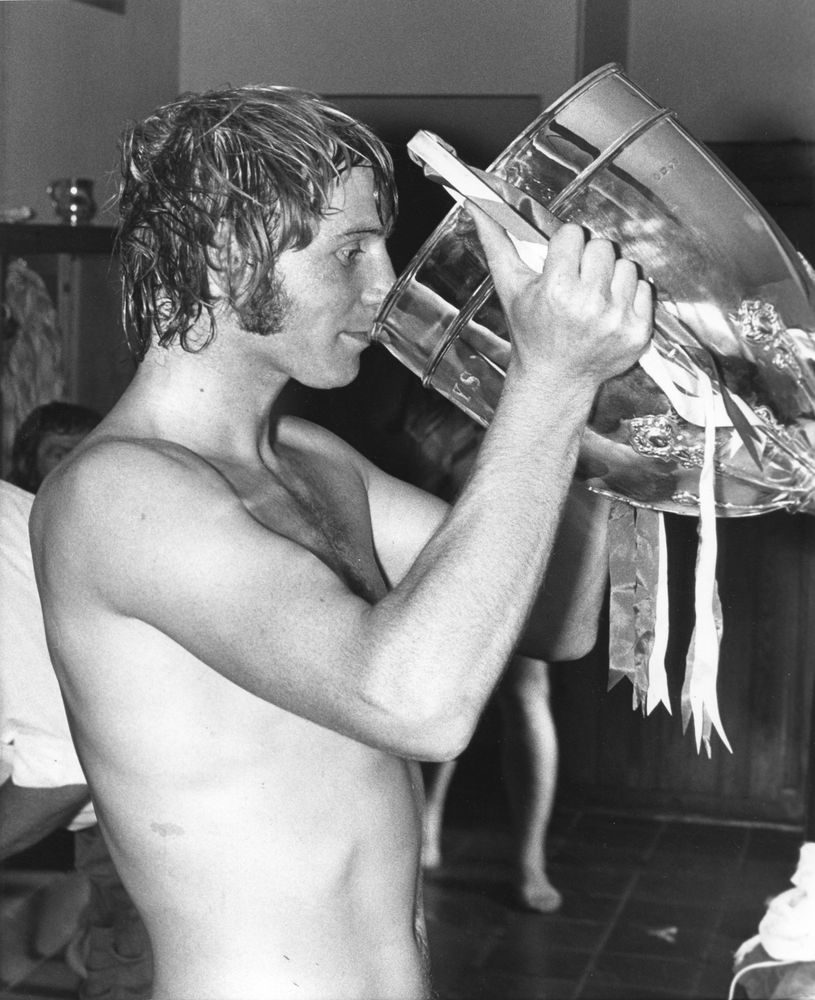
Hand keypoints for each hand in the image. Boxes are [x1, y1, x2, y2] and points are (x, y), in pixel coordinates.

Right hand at [469, 207, 652, 392]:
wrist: (554, 379)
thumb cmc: (531, 332)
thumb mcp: (510, 289)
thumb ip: (496, 243)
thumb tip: (476, 203)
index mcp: (557, 290)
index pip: (573, 234)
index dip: (565, 247)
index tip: (559, 266)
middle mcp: (589, 304)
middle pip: (602, 245)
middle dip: (589, 260)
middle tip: (576, 283)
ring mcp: (616, 320)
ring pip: (626, 264)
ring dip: (610, 277)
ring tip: (593, 298)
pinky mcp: (637, 332)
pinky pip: (644, 289)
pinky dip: (629, 297)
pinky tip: (609, 312)